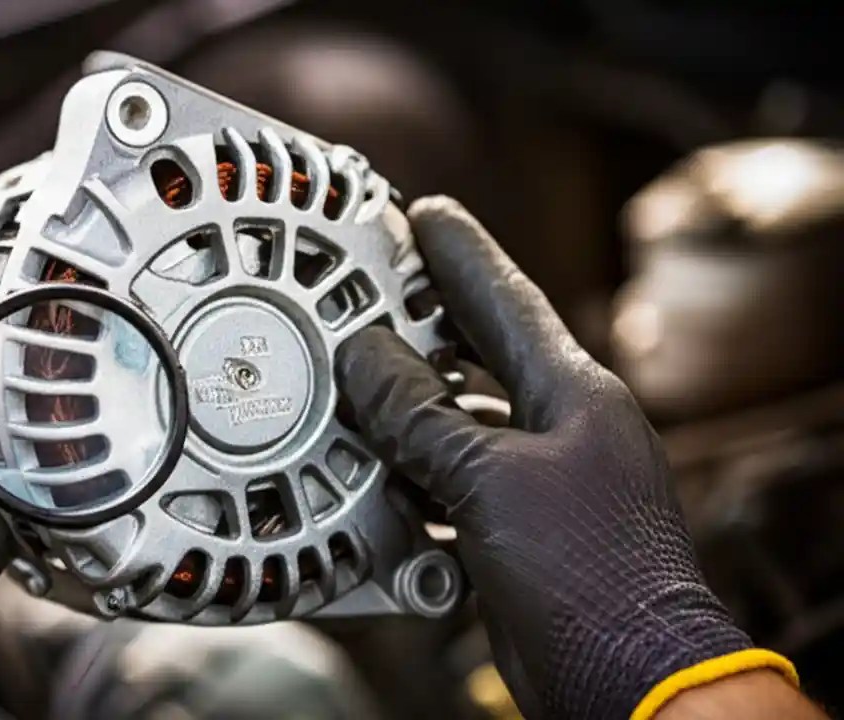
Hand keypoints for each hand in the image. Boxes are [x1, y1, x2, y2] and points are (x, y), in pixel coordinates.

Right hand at [336, 198, 788, 718]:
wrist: (626, 679)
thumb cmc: (591, 577)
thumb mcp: (489, 479)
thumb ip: (421, 416)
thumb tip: (367, 359)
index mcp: (574, 395)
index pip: (508, 301)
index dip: (462, 253)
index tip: (426, 214)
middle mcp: (562, 430)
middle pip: (476, 360)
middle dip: (421, 331)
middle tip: (370, 292)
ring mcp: (542, 482)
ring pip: (458, 427)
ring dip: (405, 419)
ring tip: (352, 394)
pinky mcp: (520, 531)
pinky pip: (454, 485)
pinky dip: (413, 482)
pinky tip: (378, 484)